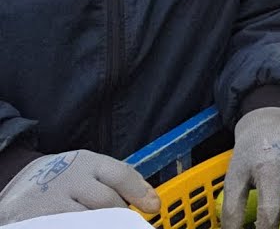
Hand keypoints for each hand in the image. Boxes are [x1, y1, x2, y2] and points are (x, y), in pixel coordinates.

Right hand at [0, 150, 158, 223]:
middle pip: (107, 201)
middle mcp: (71, 178)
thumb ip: (123, 180)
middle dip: (120, 214)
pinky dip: (82, 226)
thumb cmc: (67, 177)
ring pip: (88, 218)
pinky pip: (68, 226)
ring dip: (101, 223)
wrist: (20, 178)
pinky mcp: (38, 218)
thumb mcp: (93, 168)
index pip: (121, 175)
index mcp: (89, 163)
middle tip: (123, 221)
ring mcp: (53, 199)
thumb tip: (151, 200)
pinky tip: (85, 225)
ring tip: (103, 223)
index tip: (153, 207)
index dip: (140, 192)